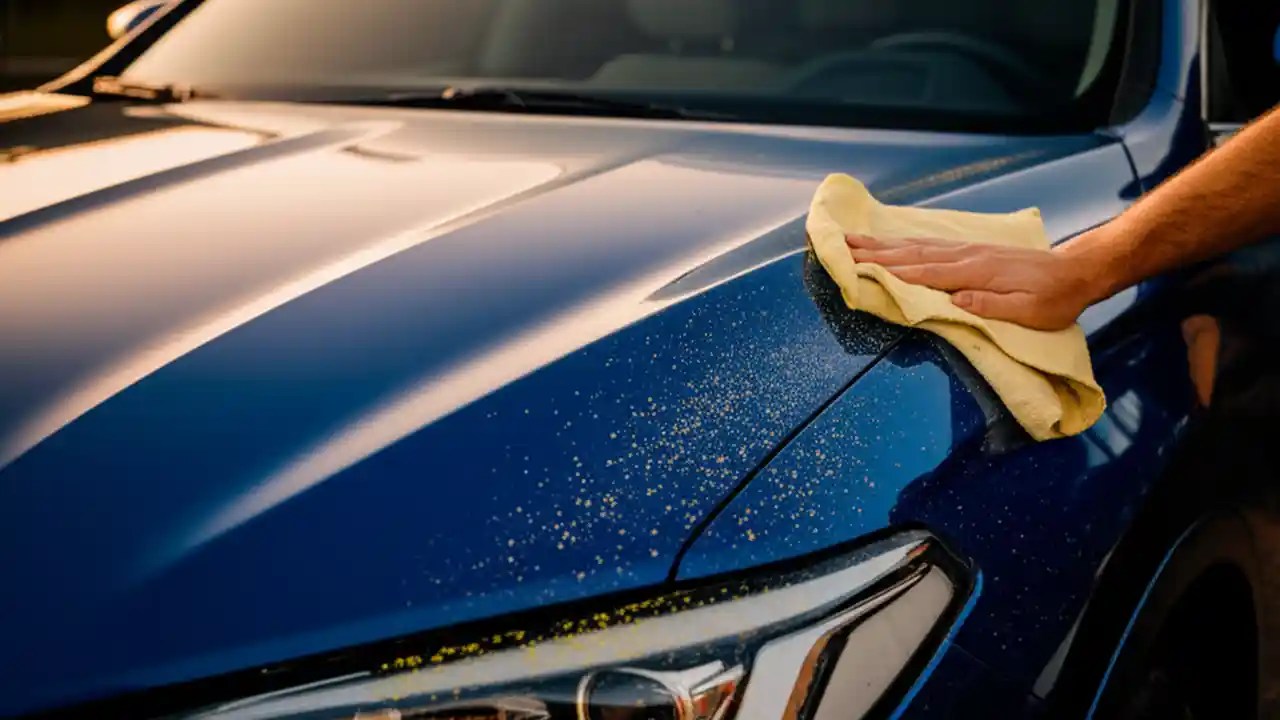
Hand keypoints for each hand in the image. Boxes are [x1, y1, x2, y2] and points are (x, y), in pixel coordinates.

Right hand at [845, 231, 1103, 330]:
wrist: (1076, 272)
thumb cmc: (1054, 299)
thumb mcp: (1030, 312)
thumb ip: (992, 306)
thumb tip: (954, 301)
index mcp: (976, 273)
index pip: (923, 272)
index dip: (888, 270)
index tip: (857, 267)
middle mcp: (966, 256)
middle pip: (911, 254)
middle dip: (874, 252)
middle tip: (840, 247)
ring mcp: (967, 250)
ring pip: (917, 246)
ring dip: (883, 244)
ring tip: (853, 240)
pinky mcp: (971, 251)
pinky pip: (930, 244)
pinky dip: (904, 242)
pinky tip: (890, 242)